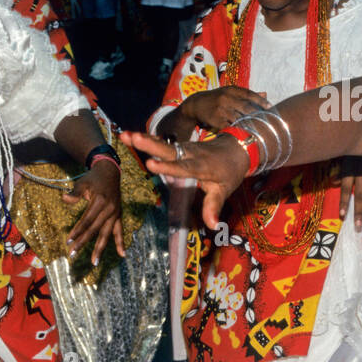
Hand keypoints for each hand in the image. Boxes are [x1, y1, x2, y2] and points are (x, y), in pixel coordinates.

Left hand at [62, 160, 125, 265]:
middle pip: (94, 230)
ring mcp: (115, 213)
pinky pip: (119, 231)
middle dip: (83, 243)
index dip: (77, 231)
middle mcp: (109, 209)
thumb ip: (75, 192)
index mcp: (100, 201)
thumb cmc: (93, 178)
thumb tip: (65, 198)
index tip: (68, 241)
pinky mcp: (118, 215)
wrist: (110, 172)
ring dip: (99, 248)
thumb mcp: (83, 182)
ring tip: (94, 262)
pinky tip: (122, 254)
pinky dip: (120, 242)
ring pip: (106, 234)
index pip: (86, 221)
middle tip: (73, 254)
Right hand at [121, 131, 248, 229]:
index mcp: (201, 166)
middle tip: (133, 138)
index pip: (183, 168)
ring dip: (144, 139)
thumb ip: (214, 206)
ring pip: (162, 144)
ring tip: (125, 135)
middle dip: (150, 144)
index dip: (167, 167)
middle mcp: (189, 154)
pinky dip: (146, 139)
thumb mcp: (224, 189)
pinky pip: (161, 143)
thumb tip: (213, 225)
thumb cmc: (229, 172)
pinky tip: (128, 136)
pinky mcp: (178, 147)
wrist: (235, 149)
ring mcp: (183, 148)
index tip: (151, 164)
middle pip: (168, 150)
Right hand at [179, 86, 269, 133]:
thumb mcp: (230, 93)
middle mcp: (226, 98)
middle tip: (267, 120)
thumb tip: (265, 94)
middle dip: (257, 114)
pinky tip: (245, 132)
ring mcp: (221, 110)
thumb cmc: (217, 98)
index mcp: (231, 90)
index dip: (261, 101)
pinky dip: (238, 129)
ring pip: (239, 118)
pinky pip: (230, 126)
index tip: (270, 107)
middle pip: (246, 107)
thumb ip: (247, 94)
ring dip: (248, 124)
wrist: (196, 104)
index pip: (249, 94)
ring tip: (258, 128)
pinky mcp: (216, 120)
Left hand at [339, 156, 361, 231]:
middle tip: (358, 226)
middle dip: (358, 211)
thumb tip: (332, 182)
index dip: (343, 201)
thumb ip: (340, 169)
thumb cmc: (358, 145)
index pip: (345, 188)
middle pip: (359, 195)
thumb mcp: (346, 154)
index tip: (342, 215)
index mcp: (350, 168)